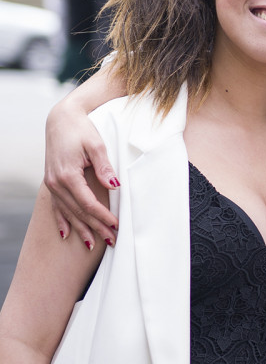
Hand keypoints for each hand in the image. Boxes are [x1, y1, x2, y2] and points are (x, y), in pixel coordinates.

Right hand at [43, 95, 118, 248]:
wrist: (61, 120)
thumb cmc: (81, 130)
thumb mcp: (96, 145)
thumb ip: (104, 167)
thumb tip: (114, 186)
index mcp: (68, 175)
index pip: (87, 203)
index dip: (102, 216)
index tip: (116, 225)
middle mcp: (56, 183)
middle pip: (78, 211)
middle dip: (95, 227)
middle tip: (112, 241)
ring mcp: (51, 184)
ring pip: (68, 212)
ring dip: (81, 229)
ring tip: (93, 244)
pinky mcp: (51, 182)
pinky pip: (56, 207)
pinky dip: (62, 221)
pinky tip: (67, 234)